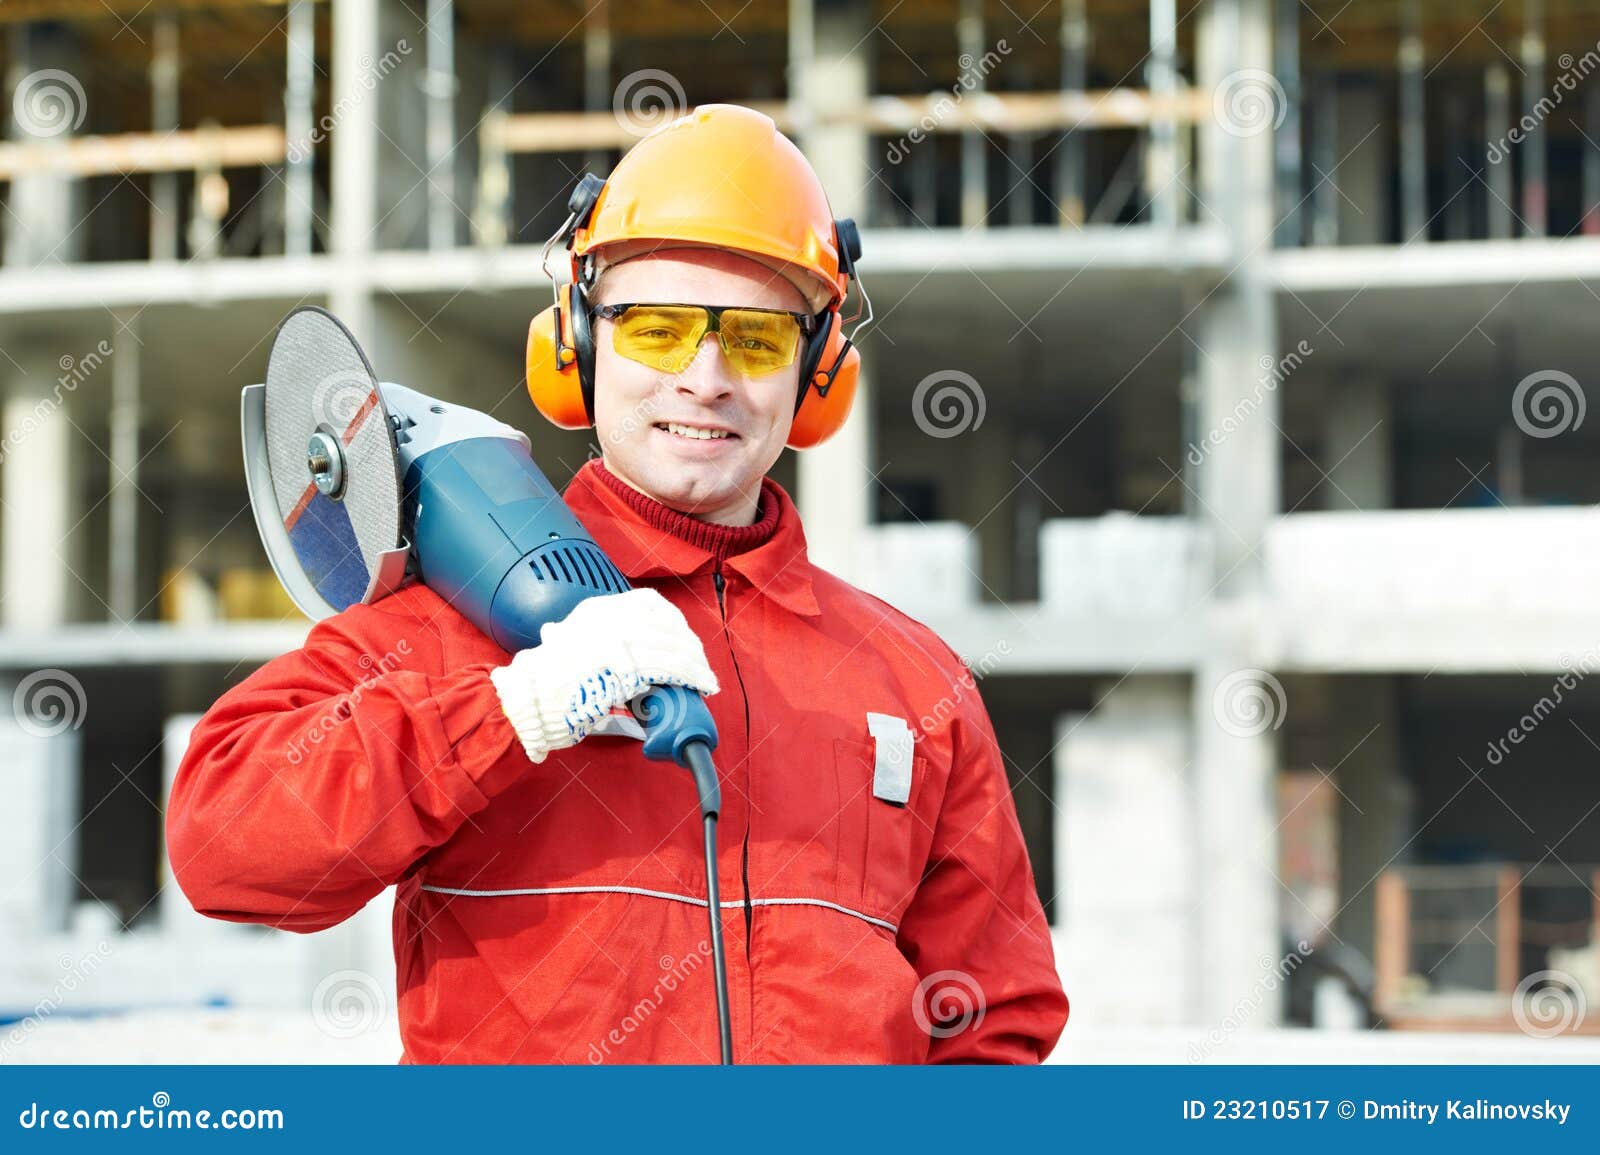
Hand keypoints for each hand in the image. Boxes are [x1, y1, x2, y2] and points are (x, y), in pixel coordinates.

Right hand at [489, 587, 718, 762]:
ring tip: (704, 680)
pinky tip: (701, 685)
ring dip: (695, 665)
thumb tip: (595, 646)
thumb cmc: (542, 683)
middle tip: (700, 664)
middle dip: (689, 646)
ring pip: (672, 646)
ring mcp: (618, 640)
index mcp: (595, 611)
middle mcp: (609, 619)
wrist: (526, 702)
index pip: (648, 603)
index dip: (674, 621)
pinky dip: (692, 676)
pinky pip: (670, 667)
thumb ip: (582, 639)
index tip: (684, 638)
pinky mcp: (627, 667)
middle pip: (666, 625)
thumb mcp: (562, 646)